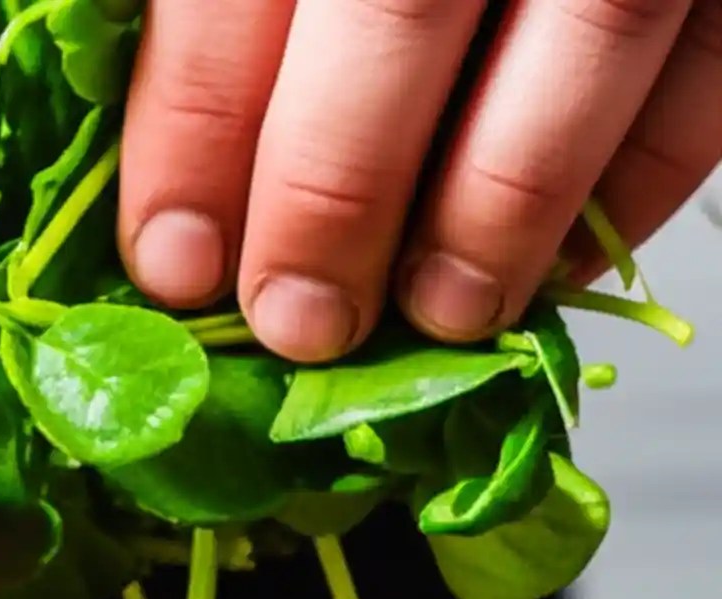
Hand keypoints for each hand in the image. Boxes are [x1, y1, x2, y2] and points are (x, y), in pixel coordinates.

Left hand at [117, 0, 721, 361]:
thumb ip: (222, 16)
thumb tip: (180, 176)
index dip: (198, 139)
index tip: (179, 261)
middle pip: (393, 19)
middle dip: (333, 199)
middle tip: (301, 319)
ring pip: (579, 42)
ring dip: (495, 211)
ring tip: (436, 314)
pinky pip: (706, 74)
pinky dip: (635, 185)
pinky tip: (558, 265)